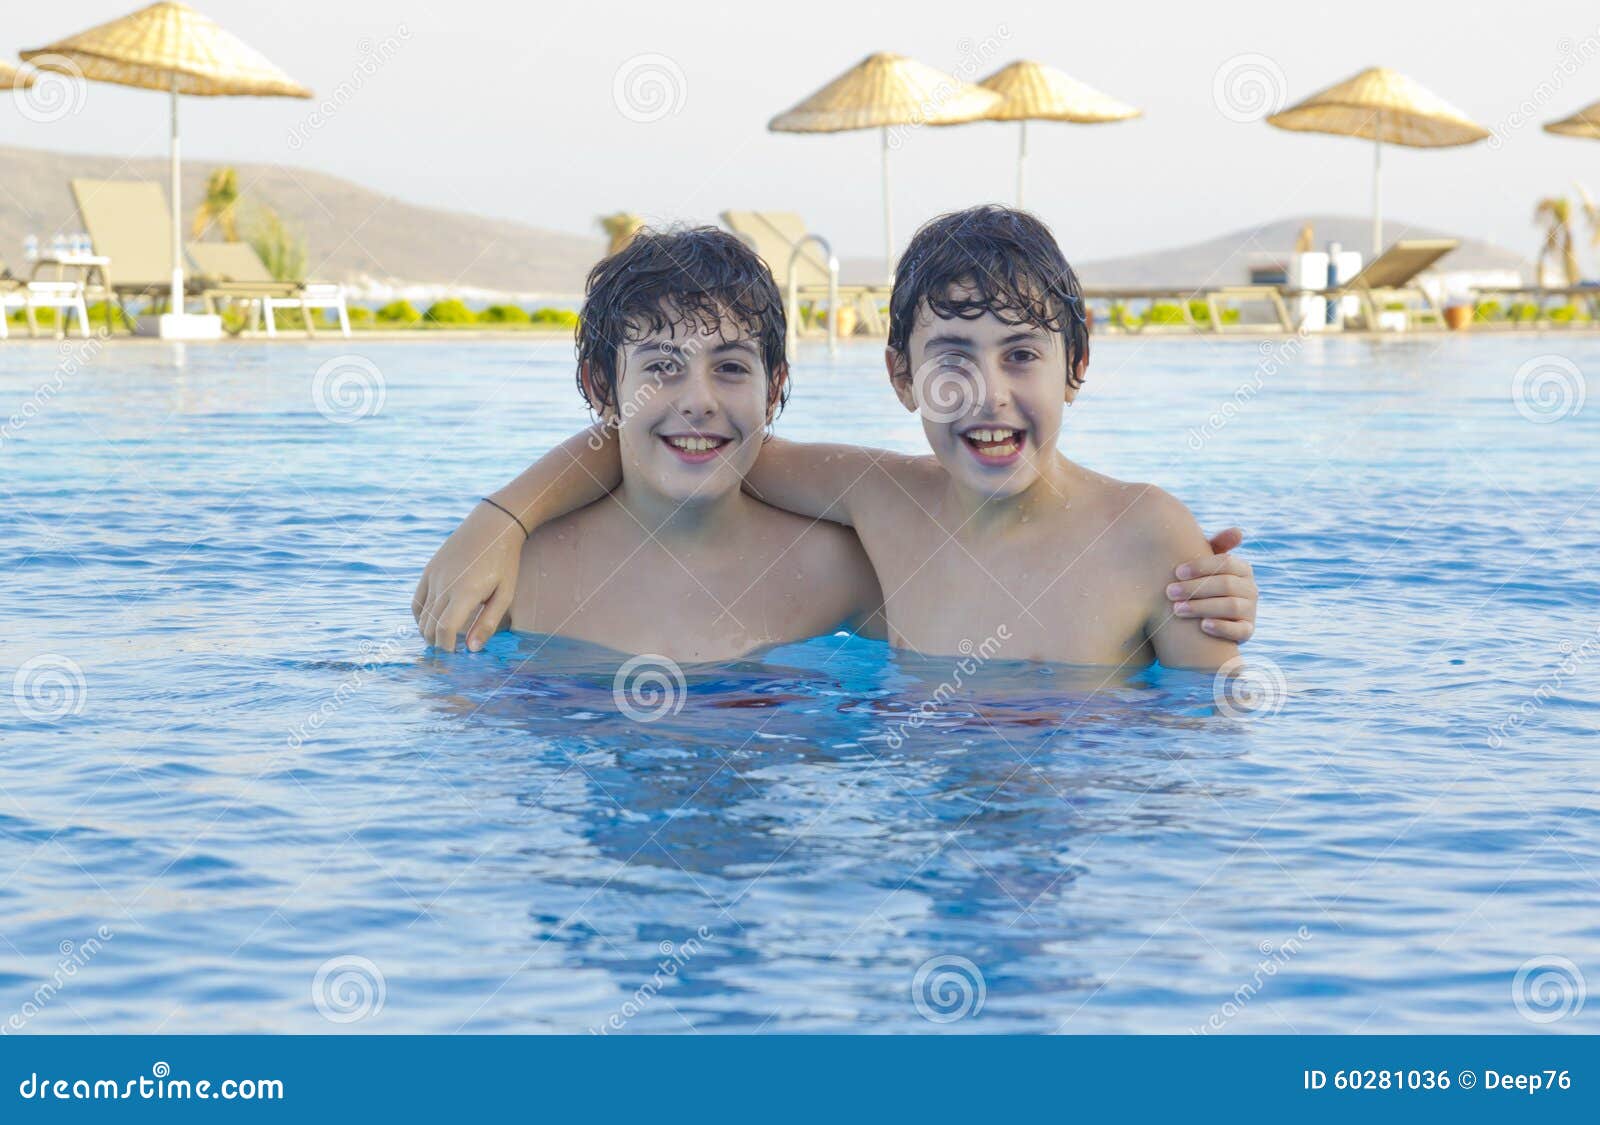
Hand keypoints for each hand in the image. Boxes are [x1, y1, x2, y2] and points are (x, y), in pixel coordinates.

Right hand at [411, 501, 525, 651]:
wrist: (492, 526)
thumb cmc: (504, 561)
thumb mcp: (505, 594)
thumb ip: (488, 622)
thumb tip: (473, 648)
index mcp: (464, 592)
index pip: (445, 630)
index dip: (446, 649)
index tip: (455, 658)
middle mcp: (444, 585)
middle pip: (430, 627)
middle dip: (438, 644)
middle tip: (451, 653)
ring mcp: (433, 576)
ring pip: (421, 616)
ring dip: (429, 632)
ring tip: (444, 640)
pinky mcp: (428, 570)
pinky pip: (417, 601)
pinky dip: (421, 617)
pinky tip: (433, 623)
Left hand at [1166, 526, 1255, 642]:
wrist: (1204, 622)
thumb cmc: (1201, 584)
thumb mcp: (1205, 566)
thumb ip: (1214, 547)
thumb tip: (1238, 531)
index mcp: (1242, 569)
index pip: (1226, 562)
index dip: (1201, 566)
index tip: (1177, 572)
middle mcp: (1250, 588)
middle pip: (1226, 585)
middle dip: (1196, 588)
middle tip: (1170, 592)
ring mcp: (1250, 610)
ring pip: (1231, 606)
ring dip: (1202, 607)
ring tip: (1177, 609)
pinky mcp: (1247, 631)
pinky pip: (1240, 630)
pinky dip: (1222, 627)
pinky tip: (1203, 626)